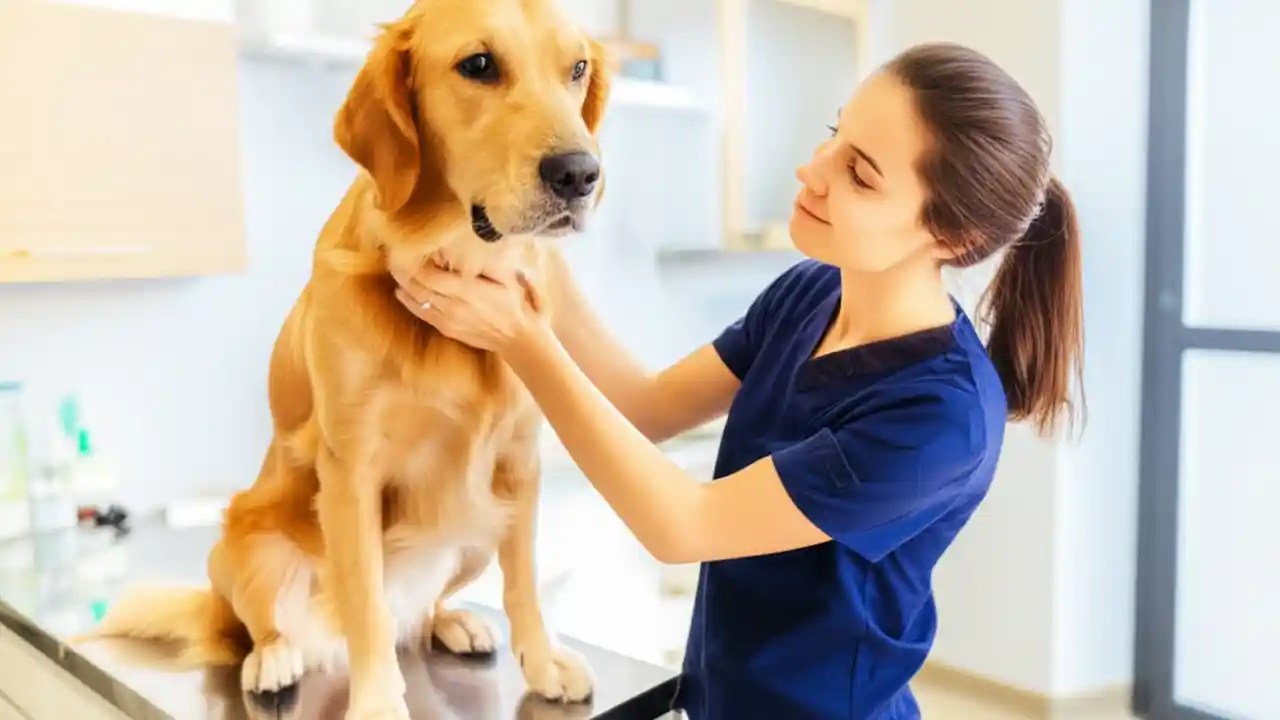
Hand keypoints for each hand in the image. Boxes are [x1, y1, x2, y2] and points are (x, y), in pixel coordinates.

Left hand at [393, 263, 547, 354]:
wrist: (519, 338)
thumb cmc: (517, 303)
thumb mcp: (508, 277)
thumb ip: (484, 262)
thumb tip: (460, 248)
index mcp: (467, 290)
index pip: (429, 273)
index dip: (414, 261)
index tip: (405, 247)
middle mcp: (453, 305)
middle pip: (418, 285)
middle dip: (403, 270)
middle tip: (392, 255)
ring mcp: (447, 319)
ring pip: (416, 299)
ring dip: (402, 284)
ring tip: (394, 269)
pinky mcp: (446, 329)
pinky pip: (421, 313)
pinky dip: (408, 301)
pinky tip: (401, 291)